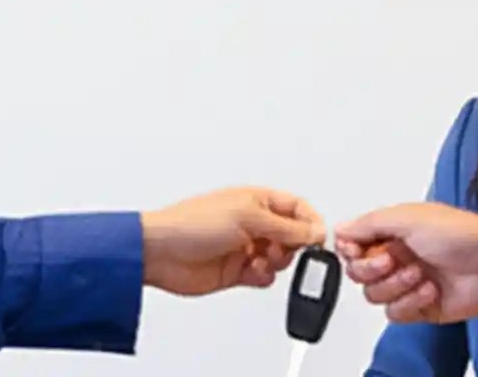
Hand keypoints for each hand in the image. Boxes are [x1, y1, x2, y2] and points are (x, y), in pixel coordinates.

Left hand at [141, 186, 325, 296]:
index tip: (317, 239)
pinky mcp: (236, 270)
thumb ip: (286, 227)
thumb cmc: (191, 223)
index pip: (297, 208)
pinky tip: (251, 272)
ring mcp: (244, 246)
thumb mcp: (248, 218)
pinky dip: (263, 276)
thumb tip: (315, 231)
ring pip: (279, 258)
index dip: (311, 222)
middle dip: (294, 246)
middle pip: (292, 235)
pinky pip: (263, 276)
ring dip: (276, 263)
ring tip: (260, 260)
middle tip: (284, 250)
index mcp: (257, 200)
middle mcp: (253, 222)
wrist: (160, 253)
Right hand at [333, 202, 477, 323]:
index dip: (351, 250)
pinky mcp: (419, 307)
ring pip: (374, 295)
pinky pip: (395, 314)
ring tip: (419, 273)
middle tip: (392, 259)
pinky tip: (430, 289)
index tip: (357, 249)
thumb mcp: (408, 217)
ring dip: (395, 285)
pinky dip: (410, 302)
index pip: (354, 245)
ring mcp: (408, 283)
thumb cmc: (462, 236)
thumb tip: (340, 229)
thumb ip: (368, 224)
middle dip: (373, 268)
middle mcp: (398, 256)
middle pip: (359, 272)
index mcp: (394, 231)